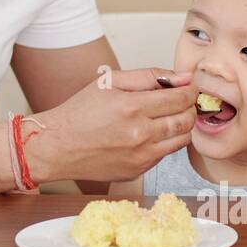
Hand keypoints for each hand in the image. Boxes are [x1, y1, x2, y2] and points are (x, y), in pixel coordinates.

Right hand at [24, 68, 196, 184]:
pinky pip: (165, 154)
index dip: (189, 90)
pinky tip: (147, 133)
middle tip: (179, 101)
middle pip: (187, 120)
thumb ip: (148, 76)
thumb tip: (181, 78)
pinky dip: (164, 142)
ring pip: (182, 140)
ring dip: (181, 126)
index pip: (181, 98)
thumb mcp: (109, 82)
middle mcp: (140, 134)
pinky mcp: (138, 170)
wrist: (57, 146)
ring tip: (165, 116)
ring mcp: (141, 156)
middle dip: (189, 107)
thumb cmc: (79, 112)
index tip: (187, 87)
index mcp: (133, 108)